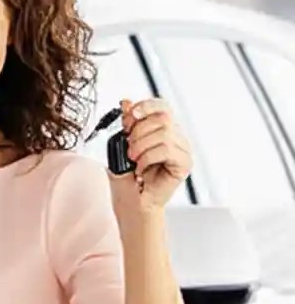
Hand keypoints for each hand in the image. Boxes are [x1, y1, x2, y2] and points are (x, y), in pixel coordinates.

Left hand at [110, 98, 192, 212]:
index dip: (146, 106)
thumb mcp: (120, 145)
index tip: (130, 115)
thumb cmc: (127, 177)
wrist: (131, 201)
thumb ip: (126, 124)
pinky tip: (141, 167)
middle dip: (138, 131)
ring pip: (164, 134)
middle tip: (128, 147)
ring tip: (133, 160)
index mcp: (162, 129)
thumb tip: (126, 102)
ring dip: (141, 146)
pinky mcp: (184, 163)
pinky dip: (148, 157)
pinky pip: (166, 150)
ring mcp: (182, 150)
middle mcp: (176, 137)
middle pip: (162, 118)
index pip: (161, 106)